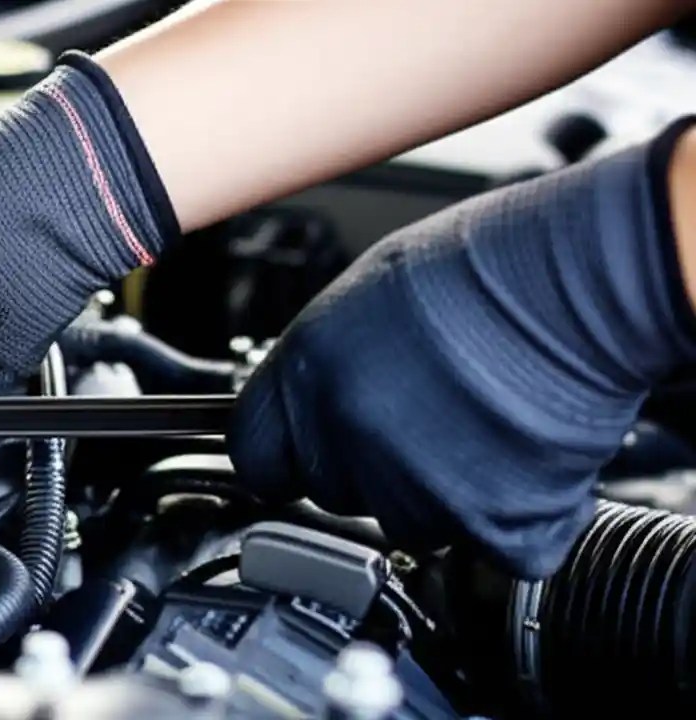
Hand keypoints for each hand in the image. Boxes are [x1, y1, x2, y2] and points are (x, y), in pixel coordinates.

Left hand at [228, 119, 695, 578]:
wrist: (582, 280)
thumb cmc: (491, 264)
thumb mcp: (365, 295)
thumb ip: (327, 368)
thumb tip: (314, 403)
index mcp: (309, 372)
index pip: (256, 456)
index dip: (287, 458)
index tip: (306, 456)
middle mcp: (348, 433)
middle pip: (332, 494)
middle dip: (372, 469)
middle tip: (429, 418)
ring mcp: (414, 484)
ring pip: (409, 524)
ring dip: (443, 494)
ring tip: (483, 424)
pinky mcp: (488, 521)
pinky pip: (491, 546)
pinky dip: (516, 517)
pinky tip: (525, 456)